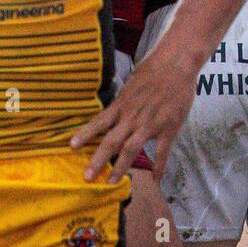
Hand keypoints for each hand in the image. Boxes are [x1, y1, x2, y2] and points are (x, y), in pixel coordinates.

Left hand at [70, 51, 195, 184]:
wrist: (176, 65)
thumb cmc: (153, 70)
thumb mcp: (132, 83)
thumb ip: (124, 100)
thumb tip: (114, 111)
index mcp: (122, 105)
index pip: (99, 122)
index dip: (85, 134)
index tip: (71, 146)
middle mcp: (132, 117)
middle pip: (111, 142)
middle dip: (98, 160)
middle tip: (87, 177)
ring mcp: (150, 124)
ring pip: (131, 149)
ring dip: (120, 167)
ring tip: (112, 182)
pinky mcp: (168, 128)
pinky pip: (162, 151)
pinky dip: (159, 166)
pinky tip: (156, 179)